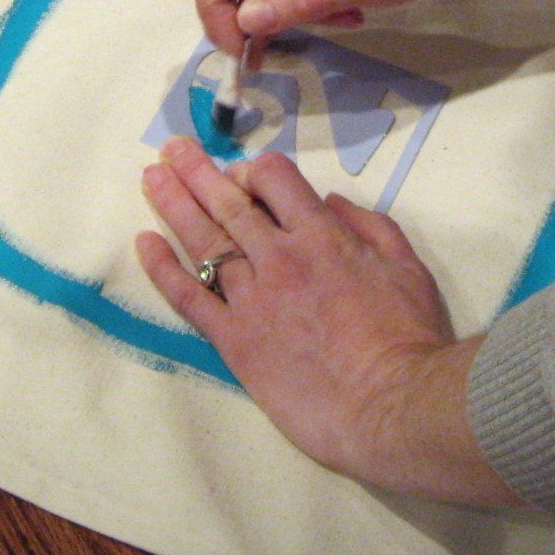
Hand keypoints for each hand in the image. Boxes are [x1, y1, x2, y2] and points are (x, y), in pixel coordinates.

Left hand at [136, 137, 523, 506]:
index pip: (274, 180)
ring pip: (203, 240)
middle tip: (172, 148)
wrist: (388, 406)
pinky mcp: (233, 339)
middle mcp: (278, 257)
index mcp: (322, 235)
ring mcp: (251, 298)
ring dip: (174, 203)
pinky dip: (163, 268)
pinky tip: (145, 243)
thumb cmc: (409, 338)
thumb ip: (368, 225)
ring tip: (151, 177)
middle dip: (198, 171)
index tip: (244, 173)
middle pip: (229, 203)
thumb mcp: (406, 266)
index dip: (255, 170)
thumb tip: (329, 202)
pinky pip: (189, 296)